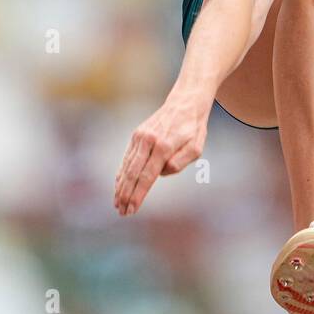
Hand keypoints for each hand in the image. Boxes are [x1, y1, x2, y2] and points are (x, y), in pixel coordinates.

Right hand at [113, 91, 209, 215]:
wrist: (185, 102)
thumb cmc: (194, 128)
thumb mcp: (197, 147)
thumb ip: (180, 162)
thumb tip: (161, 172)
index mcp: (164, 145)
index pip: (147, 177)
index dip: (138, 195)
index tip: (132, 210)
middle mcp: (148, 140)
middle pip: (133, 173)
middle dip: (126, 195)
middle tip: (122, 212)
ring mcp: (140, 136)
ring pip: (127, 166)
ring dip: (120, 186)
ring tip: (117, 204)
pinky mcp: (137, 134)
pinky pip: (127, 157)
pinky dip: (121, 173)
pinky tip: (118, 185)